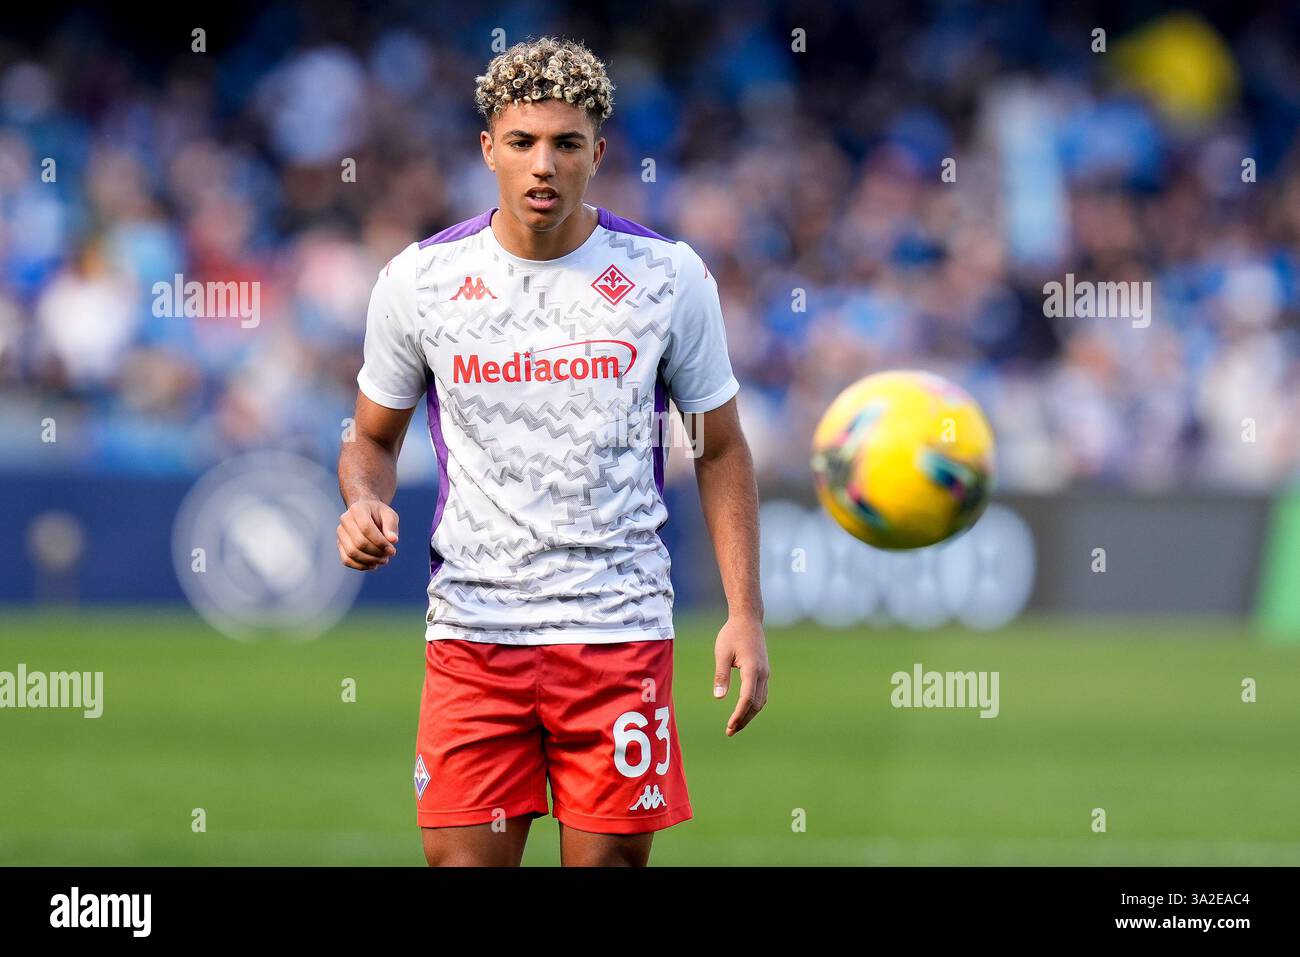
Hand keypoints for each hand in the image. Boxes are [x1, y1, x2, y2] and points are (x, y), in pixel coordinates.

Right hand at [337, 499, 399, 570]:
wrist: (367, 515)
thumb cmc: (380, 515)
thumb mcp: (390, 515)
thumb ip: (391, 526)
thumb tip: (393, 540)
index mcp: (357, 509)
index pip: (366, 528)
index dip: (380, 542)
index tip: (392, 550)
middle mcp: (345, 520)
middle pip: (359, 542)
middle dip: (377, 552)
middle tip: (389, 555)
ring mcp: (340, 533)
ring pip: (352, 553)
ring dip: (370, 560)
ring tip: (383, 560)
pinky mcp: (340, 545)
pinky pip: (347, 560)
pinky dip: (361, 566)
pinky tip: (373, 565)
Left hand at [712, 616, 768, 735]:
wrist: (748, 619)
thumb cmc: (732, 634)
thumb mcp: (722, 653)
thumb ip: (721, 675)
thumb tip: (718, 698)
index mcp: (752, 670)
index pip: (747, 699)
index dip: (739, 715)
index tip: (729, 726)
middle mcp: (762, 673)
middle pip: (756, 704)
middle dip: (744, 719)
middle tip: (730, 731)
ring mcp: (765, 673)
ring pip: (761, 701)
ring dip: (749, 715)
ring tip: (736, 725)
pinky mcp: (764, 671)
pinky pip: (761, 694)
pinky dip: (754, 706)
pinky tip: (744, 710)